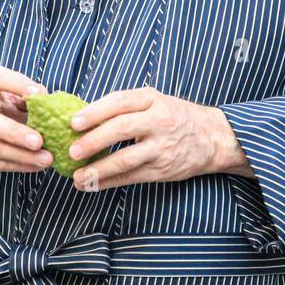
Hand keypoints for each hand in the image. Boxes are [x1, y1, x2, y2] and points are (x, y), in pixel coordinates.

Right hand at [0, 66, 52, 176]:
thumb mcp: (4, 93)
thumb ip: (23, 94)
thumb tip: (47, 100)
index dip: (16, 84)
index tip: (39, 93)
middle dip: (15, 133)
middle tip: (39, 141)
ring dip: (21, 156)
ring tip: (46, 158)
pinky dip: (17, 166)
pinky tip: (35, 165)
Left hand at [66, 87, 251, 190]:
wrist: (212, 138)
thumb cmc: (175, 116)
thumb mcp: (155, 101)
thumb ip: (126, 106)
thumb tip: (83, 117)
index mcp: (152, 99)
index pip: (120, 102)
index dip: (95, 111)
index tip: (73, 122)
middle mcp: (159, 121)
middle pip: (122, 129)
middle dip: (94, 140)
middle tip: (72, 150)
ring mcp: (162, 147)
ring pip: (126, 159)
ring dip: (99, 169)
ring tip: (78, 176)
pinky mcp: (163, 170)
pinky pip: (132, 177)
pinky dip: (110, 182)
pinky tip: (93, 185)